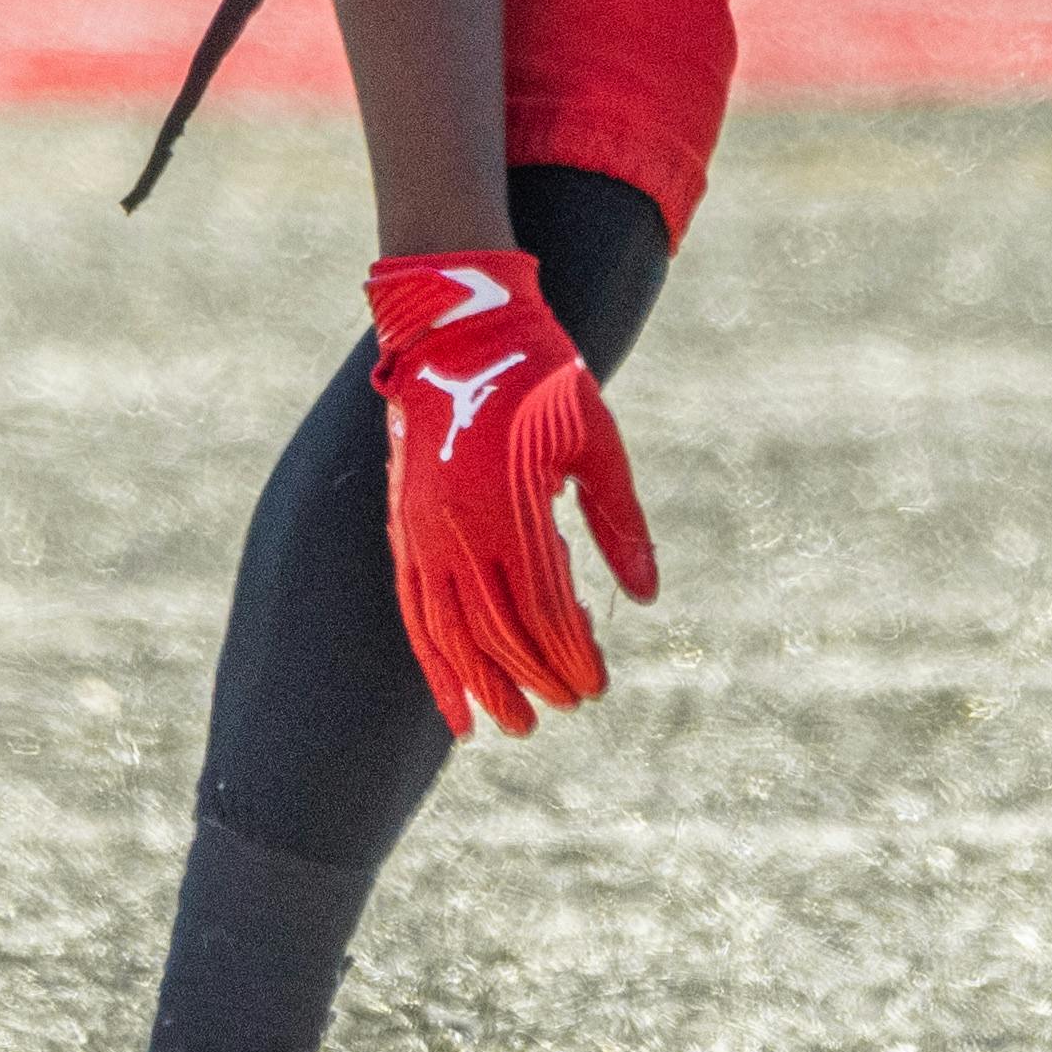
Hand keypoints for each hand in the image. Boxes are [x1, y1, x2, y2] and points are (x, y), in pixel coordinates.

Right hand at [368, 249, 657, 736]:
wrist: (461, 326)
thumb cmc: (543, 376)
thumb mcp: (598, 441)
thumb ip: (620, 521)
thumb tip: (647, 597)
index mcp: (514, 507)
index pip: (546, 611)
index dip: (573, 656)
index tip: (598, 685)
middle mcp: (461, 529)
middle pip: (499, 632)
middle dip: (535, 679)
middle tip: (570, 706)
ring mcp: (424, 531)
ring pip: (449, 634)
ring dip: (481, 685)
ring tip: (510, 725)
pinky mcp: (404, 527)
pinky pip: (413, 612)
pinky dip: (432, 661)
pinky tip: (451, 701)